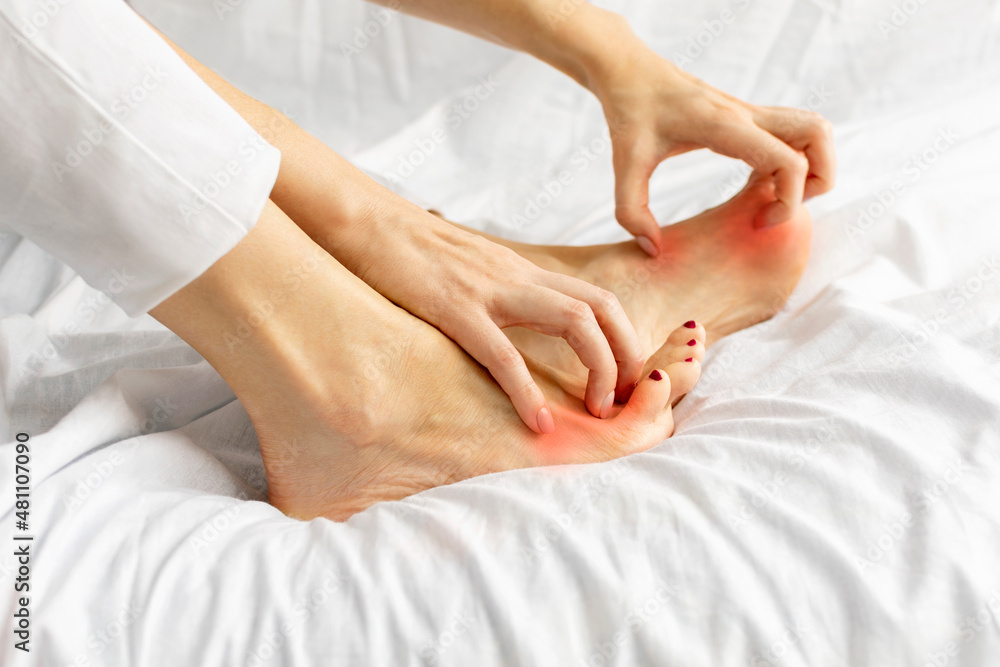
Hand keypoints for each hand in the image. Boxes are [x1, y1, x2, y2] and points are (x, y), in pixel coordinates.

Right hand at [335, 196, 645, 434]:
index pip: (596, 298)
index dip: (623, 340)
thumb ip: (494, 297)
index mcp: (521, 272)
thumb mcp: (466, 273)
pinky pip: (503, 354)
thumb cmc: (406, 254)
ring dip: (598, 368)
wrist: (362, 221)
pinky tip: (537, 423)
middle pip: (600, 307)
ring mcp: (489, 290)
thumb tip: (507, 333)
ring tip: (597, 410)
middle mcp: (517, 277)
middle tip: (625, 400)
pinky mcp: (454, 307)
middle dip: (626, 356)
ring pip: (573, 321)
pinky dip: (527, 392)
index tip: (623, 380)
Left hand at [590, 47, 835, 255]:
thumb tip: (653, 250)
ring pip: (816, 129)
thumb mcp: (624, 165)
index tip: (755, 223)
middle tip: (778, 207)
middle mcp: (747, 115)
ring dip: (813, 166)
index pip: (789, 161)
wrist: (629, 72)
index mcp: (724, 126)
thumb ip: (631, 212)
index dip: (787, 201)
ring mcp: (751, 112)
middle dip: (818, 180)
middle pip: (820, 136)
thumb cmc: (629, 113)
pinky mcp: (747, 116)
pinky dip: (792, 160)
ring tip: (773, 196)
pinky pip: (792, 134)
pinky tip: (755, 185)